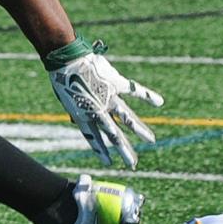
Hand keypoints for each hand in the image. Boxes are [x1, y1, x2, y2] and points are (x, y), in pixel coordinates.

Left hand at [46, 40, 163, 168]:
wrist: (67, 59)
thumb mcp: (66, 100)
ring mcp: (109, 98)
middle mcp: (98, 111)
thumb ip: (73, 111)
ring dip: (140, 130)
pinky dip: (147, 96)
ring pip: (128, 118)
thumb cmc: (63, 77)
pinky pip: (134, 91)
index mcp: (83, 116)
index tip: (108, 162)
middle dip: (125, 150)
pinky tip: (160, 102)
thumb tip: (74, 121)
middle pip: (114, 135)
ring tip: (151, 140)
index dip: (100, 150)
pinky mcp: (116, 83)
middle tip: (133, 163)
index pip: (94, 138)